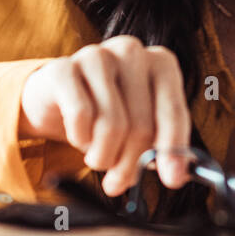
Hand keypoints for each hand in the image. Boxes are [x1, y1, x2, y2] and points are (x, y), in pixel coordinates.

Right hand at [19, 36, 191, 196]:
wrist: (56, 97)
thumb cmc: (107, 113)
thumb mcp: (141, 126)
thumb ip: (162, 147)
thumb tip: (177, 175)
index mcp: (161, 64)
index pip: (174, 113)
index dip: (174, 150)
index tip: (172, 180)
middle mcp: (132, 52)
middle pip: (142, 125)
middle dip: (130, 165)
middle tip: (117, 183)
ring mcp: (97, 55)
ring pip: (112, 124)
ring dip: (103, 156)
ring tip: (98, 157)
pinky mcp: (62, 67)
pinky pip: (80, 115)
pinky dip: (80, 137)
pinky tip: (79, 137)